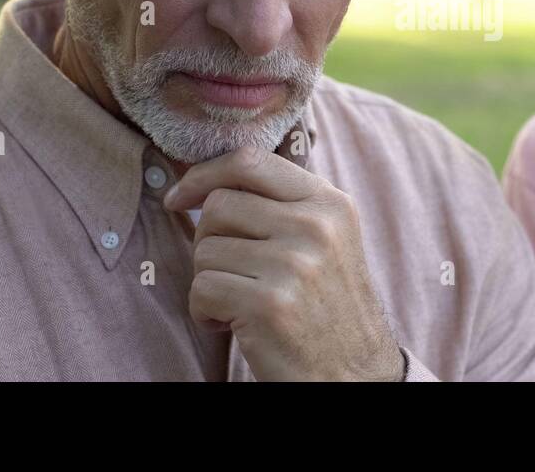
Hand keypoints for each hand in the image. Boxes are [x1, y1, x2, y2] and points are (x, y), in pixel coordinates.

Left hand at [163, 146, 403, 380]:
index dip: (204, 173)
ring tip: (241, 302)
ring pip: (205, 249)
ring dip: (209, 281)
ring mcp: (294, 264)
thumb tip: (210, 177)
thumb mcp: (326, 240)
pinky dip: (205, 312)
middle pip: (219, 204)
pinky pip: (201, 288)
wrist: (353, 375)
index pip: (250, 160)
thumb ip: (284, 203)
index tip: (181, 196)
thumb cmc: (326, 307)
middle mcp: (315, 226)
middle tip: (230, 271)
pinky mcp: (268, 304)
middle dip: (208, 240)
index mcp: (329, 203)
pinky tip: (235, 324)